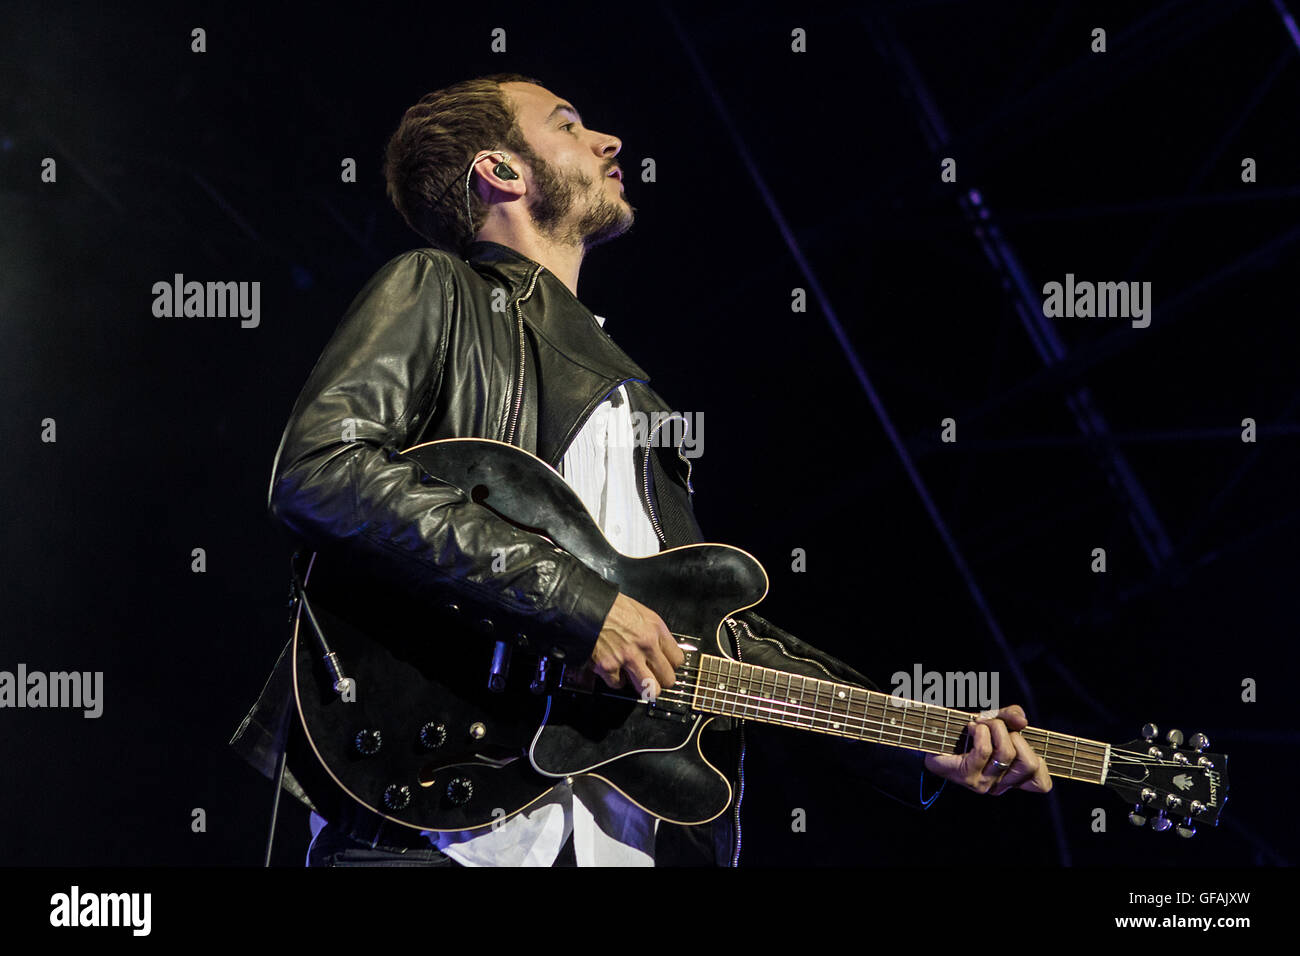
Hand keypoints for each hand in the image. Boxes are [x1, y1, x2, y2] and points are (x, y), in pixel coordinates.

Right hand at [589, 592, 683, 698]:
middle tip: (653, 676)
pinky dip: (616, 679)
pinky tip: (614, 669)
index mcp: (655, 629)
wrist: (586, 607)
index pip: (678, 660)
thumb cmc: (611, 606)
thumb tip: (661, 648)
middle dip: (661, 680)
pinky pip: (619, 684)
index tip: (665, 665)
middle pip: (668, 679)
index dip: (671, 665)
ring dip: (644, 686)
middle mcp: (645, 645)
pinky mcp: (609, 667)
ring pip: (649, 689)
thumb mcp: (641, 612)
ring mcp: (628, 658)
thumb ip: (654, 632)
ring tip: (638, 680)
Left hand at [923, 705, 1052, 795]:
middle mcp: (1000, 785)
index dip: (1040, 760)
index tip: (1021, 740)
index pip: (1042, 782)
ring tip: (980, 723)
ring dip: (995, 728)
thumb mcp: (995, 720)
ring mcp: (984, 784)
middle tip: (993, 724)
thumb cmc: (965, 731)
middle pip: (1029, 763)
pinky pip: (985, 751)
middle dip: (1013, 734)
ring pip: (1007, 754)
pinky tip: (971, 727)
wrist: (930, 737)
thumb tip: (1023, 721)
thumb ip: (1011, 716)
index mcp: (1011, 777)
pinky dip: (980, 732)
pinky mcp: (967, 777)